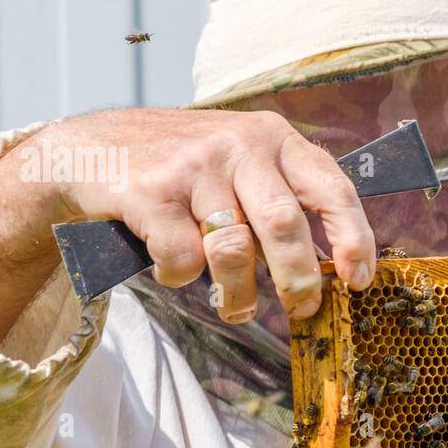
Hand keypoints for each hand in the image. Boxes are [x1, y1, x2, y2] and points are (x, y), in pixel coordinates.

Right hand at [0, 109, 376, 342]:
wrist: (89, 148)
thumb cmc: (184, 169)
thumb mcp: (242, 162)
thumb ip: (284, 198)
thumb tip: (335, 266)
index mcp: (274, 138)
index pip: (331, 188)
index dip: (353, 237)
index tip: (359, 279)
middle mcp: (239, 145)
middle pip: (284, 225)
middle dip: (299, 279)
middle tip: (303, 308)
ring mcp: (193, 165)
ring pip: (234, 250)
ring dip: (239, 294)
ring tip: (237, 307)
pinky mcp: (149, 190)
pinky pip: (183, 258)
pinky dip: (181, 279)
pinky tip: (173, 271)